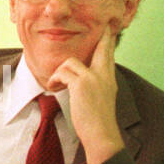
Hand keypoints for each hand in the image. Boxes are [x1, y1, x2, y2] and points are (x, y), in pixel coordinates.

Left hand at [47, 24, 124, 163]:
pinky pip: (63, 72)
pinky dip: (55, 79)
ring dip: (60, 72)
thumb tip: (82, 81)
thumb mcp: (103, 100)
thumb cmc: (99, 123)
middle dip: (102, 39)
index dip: (108, 44)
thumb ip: (97, 87)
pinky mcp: (81, 84)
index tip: (109, 32)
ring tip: (57, 82)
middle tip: (105, 29)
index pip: (109, 56)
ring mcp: (93, 78)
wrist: (102, 134)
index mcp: (109, 80)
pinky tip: (54, 86)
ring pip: (71, 62)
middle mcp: (104, 76)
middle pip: (102, 50)